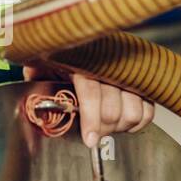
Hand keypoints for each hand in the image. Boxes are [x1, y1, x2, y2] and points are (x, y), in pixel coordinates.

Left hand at [23, 65, 154, 147]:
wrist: (79, 40)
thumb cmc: (59, 56)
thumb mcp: (41, 65)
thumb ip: (37, 80)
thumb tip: (32, 100)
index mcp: (84, 60)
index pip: (92, 92)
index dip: (92, 118)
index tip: (90, 139)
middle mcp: (111, 64)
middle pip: (113, 108)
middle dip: (102, 128)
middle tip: (92, 134)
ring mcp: (129, 73)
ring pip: (134, 111)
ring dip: (119, 126)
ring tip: (105, 126)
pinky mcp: (142, 82)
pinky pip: (148, 110)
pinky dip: (137, 122)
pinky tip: (122, 123)